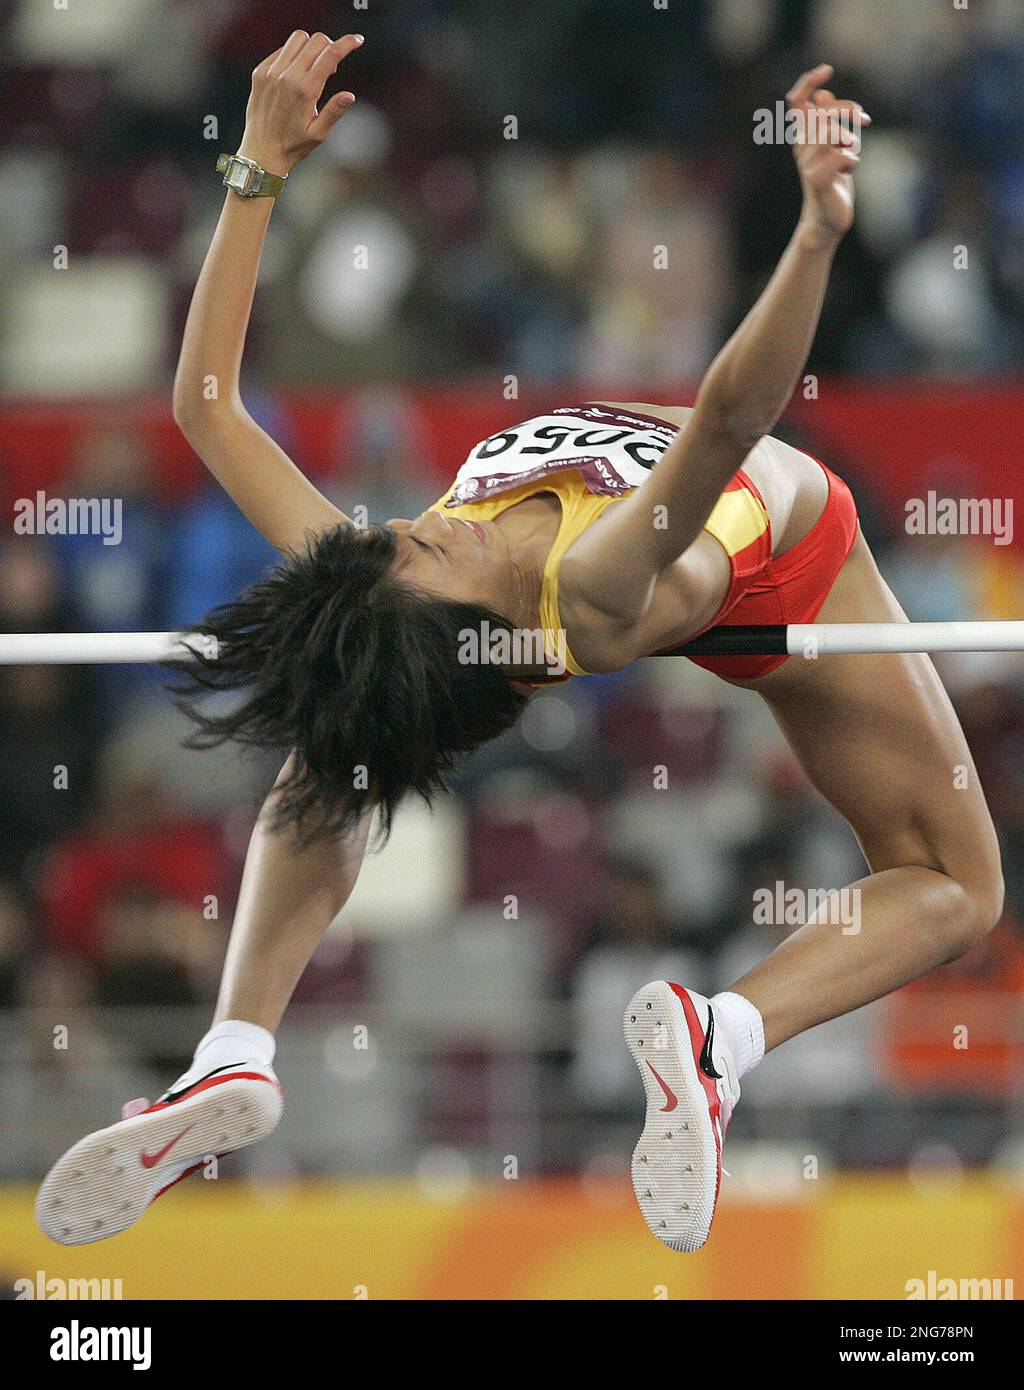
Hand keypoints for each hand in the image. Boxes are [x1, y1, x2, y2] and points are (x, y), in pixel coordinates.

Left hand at [238, 31, 362, 173]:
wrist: (261, 152)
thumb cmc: (293, 146)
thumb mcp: (319, 134)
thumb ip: (334, 112)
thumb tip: (350, 96)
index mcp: (305, 91)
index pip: (330, 54)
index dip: (347, 43)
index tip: (357, 40)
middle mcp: (287, 77)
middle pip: (316, 41)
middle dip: (330, 47)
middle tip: (332, 67)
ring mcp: (271, 72)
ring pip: (298, 39)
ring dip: (311, 47)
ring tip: (313, 67)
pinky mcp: (260, 71)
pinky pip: (281, 50)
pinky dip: (293, 54)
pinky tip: (296, 72)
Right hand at [787, 64, 869, 241]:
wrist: (827, 216)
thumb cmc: (833, 178)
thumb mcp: (835, 144)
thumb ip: (830, 121)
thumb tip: (822, 95)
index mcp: (802, 135)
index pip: (796, 101)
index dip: (808, 82)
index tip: (826, 70)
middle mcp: (800, 146)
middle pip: (824, 111)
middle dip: (849, 111)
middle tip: (865, 120)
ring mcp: (807, 163)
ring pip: (834, 133)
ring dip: (851, 141)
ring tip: (850, 157)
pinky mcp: (817, 179)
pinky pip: (841, 156)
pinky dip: (851, 161)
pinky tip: (846, 173)